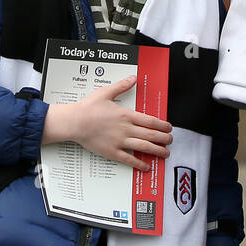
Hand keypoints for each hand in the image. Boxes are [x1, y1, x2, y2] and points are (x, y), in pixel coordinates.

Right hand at [42, 75, 172, 170]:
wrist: (74, 122)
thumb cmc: (88, 107)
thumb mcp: (106, 92)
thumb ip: (122, 86)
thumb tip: (133, 78)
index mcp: (126, 115)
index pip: (150, 121)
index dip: (162, 125)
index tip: (169, 128)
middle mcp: (126, 129)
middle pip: (151, 135)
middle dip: (164, 139)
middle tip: (170, 140)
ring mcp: (120, 141)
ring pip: (144, 147)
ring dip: (157, 151)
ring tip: (165, 154)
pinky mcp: (112, 152)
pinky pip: (129, 159)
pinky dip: (139, 164)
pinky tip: (146, 167)